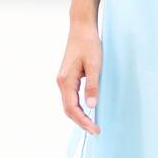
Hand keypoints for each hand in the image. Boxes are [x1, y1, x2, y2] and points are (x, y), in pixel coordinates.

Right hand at [58, 19, 101, 134]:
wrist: (82, 27)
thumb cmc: (89, 43)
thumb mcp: (95, 64)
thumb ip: (93, 85)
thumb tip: (91, 105)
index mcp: (66, 80)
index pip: (72, 109)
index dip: (83, 121)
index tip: (95, 129)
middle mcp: (61, 82)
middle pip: (68, 109)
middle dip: (81, 122)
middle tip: (96, 130)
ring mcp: (64, 80)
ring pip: (69, 104)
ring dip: (80, 116)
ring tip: (92, 124)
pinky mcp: (68, 77)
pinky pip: (71, 97)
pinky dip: (78, 107)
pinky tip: (88, 110)